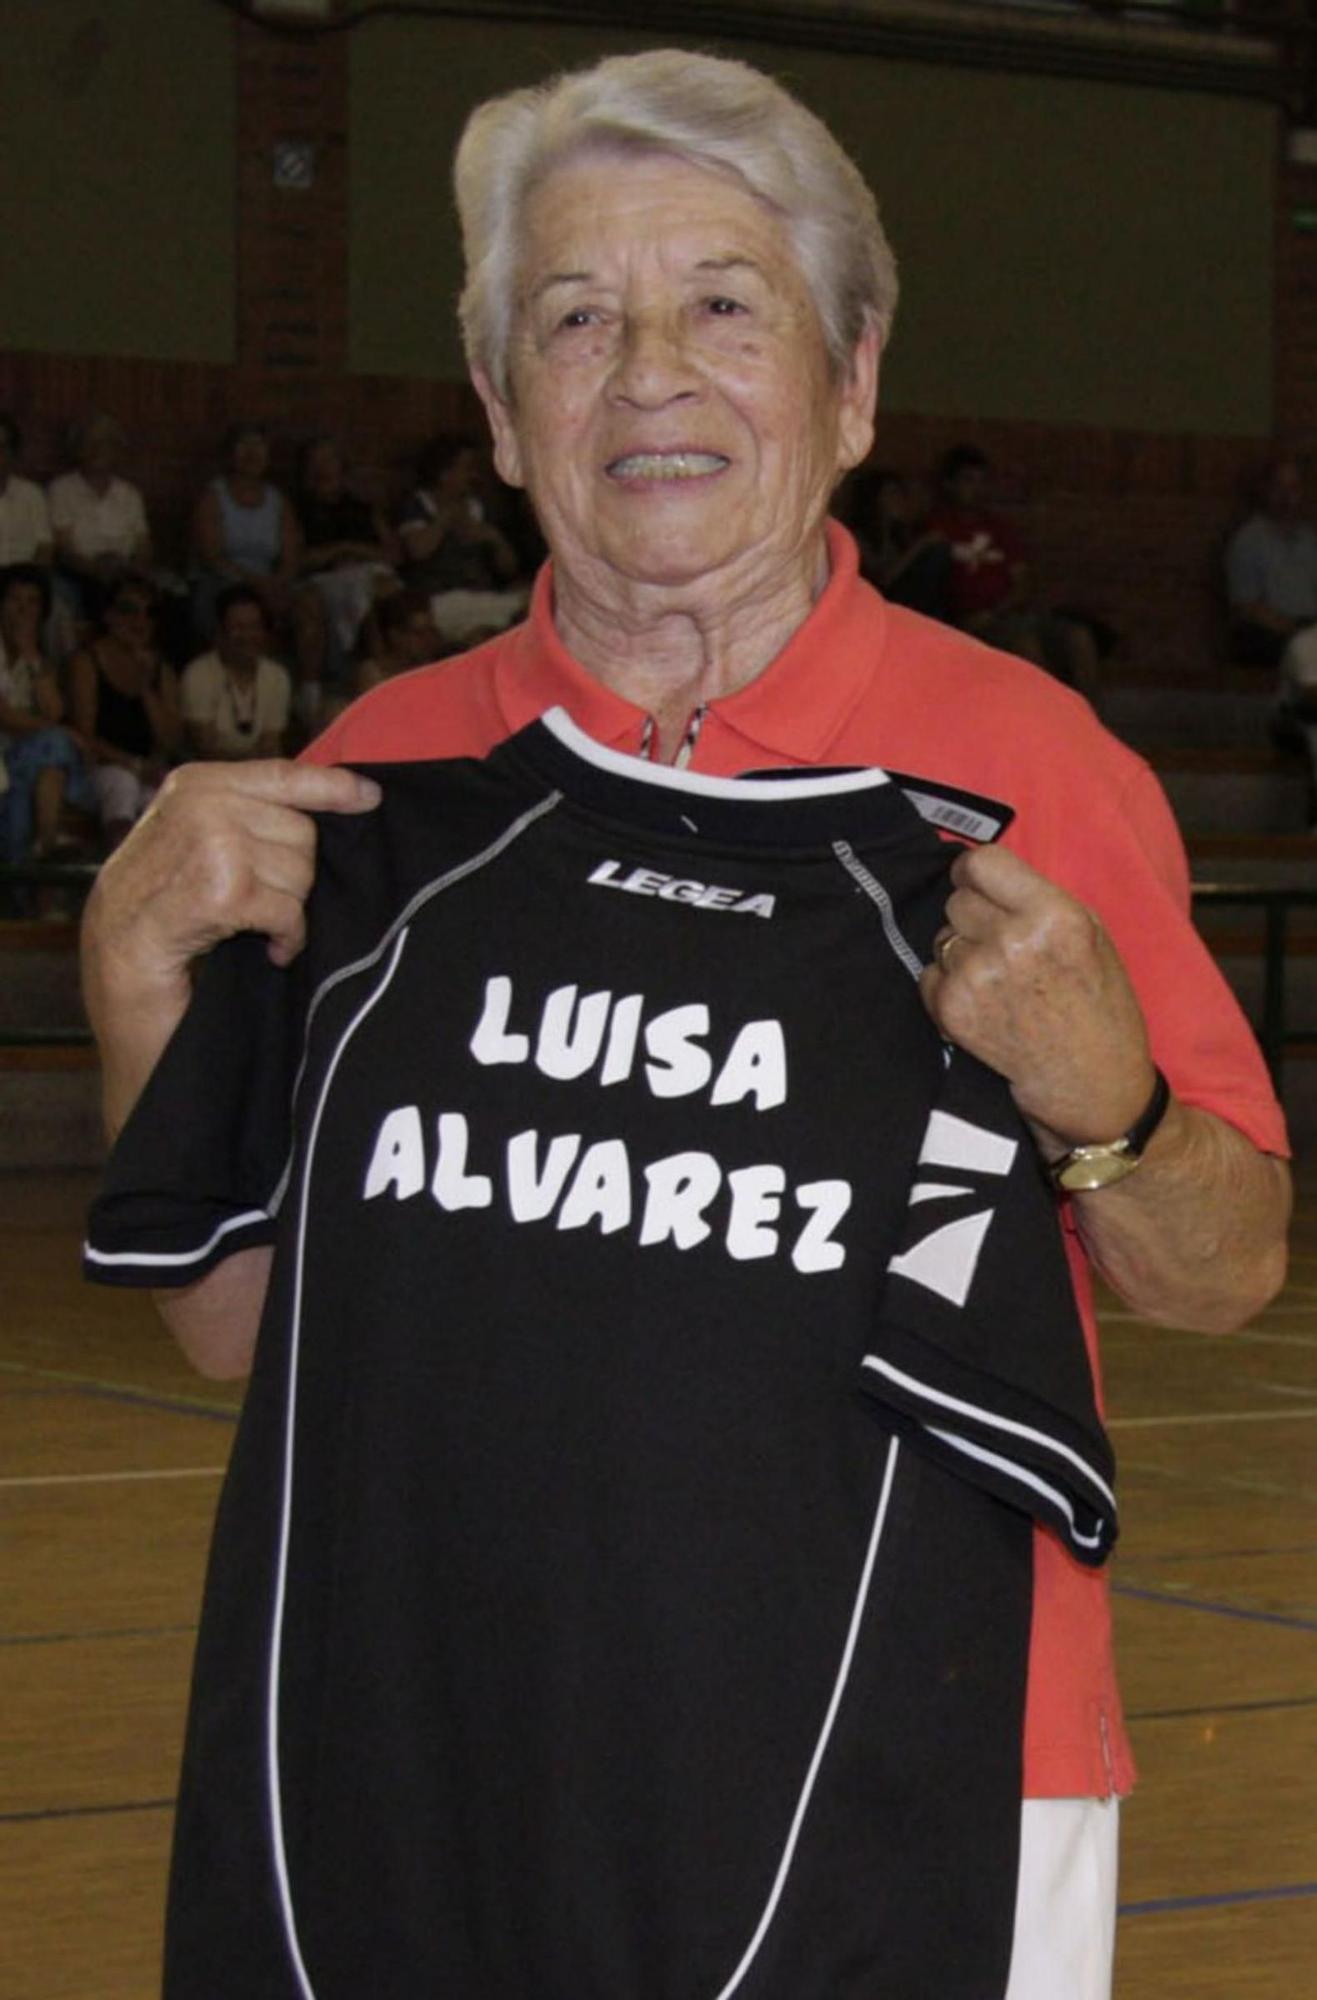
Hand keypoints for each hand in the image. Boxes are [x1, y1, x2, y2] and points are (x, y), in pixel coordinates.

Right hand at [84, 759, 380, 997]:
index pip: (284, 775)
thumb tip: (325, 800)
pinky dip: (288, 937)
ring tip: (258, 923)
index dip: (333, 787)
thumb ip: (243, 811)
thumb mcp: (194, 833)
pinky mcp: (224, 891)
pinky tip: (270, 948)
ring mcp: (214, 844)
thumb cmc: (159, 896)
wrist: (116, 952)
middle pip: (303, 833)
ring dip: (289, 909)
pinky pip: (290, 912)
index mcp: (199, 782)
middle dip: (294, 874)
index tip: (370, 796)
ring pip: (301, 873)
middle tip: (263, 900)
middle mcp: (205, 804)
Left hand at [920, 844, 1157, 1149]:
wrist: (1092, 1083)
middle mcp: (1013, 941)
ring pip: (942, 938)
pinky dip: (948, 988)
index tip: (976, 884)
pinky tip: (984, 1006)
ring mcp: (978, 978)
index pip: (982, 862)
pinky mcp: (953, 1011)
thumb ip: (1039, 898)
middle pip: (957, 900)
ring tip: (998, 982)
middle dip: (973, 917)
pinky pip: (929, 976)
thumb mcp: (1092, 935)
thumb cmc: (1098, 1005)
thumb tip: (981, 871)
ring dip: (961, 954)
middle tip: (1001, 945)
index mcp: (1054, 915)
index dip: (973, 872)